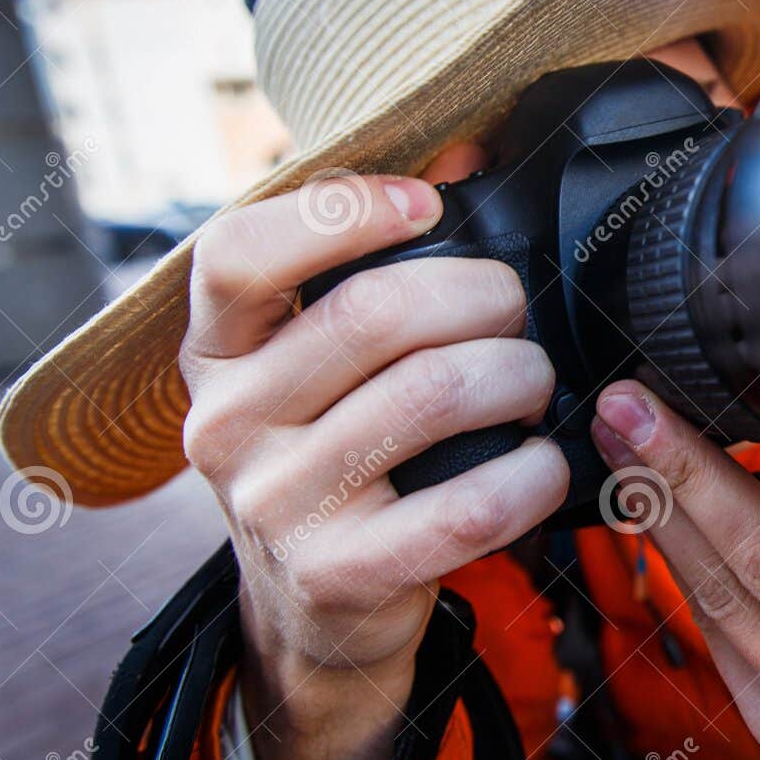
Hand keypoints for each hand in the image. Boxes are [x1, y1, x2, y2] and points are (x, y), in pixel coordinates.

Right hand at [178, 143, 568, 759]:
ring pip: (437, 394)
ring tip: (535, 384)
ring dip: (521, 376)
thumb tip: (462, 151)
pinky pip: (471, 503)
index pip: (238, 252)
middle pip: (373, 312)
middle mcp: (226, 423)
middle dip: (484, 296)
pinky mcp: (339, 572)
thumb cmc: (337, 455)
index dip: (341, 210)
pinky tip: (544, 462)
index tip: (427, 202)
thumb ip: (371, 261)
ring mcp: (276, 504)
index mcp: (215, 353)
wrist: (313, 609)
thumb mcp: (320, 364)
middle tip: (517, 313)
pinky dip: (534, 473)